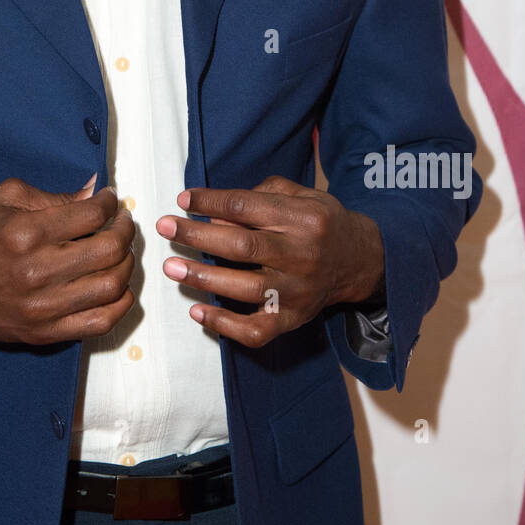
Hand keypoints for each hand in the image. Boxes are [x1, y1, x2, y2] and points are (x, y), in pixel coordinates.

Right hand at [0, 176, 134, 343]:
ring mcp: (42, 308)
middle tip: (122, 222)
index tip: (110, 200)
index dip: (110, 203)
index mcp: (26, 234)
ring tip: (120, 250)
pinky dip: (120, 302)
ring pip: (111, 287)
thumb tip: (95, 193)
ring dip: (127, 264)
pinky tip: (117, 285)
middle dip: (125, 230)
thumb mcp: (5, 198)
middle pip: (109, 251)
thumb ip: (54, 196)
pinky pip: (100, 322)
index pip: (91, 215)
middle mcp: (36, 272)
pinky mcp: (44, 332)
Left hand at [156, 175, 384, 347]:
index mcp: (301, 217)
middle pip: (242, 246)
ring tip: (172, 267)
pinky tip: (198, 311)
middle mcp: (301, 254)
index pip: (248, 206)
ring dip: (204, 277)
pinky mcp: (293, 318)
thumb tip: (214, 212)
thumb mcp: (298, 195)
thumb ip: (259, 196)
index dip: (211, 202)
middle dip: (198, 235)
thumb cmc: (319, 221)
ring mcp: (297, 290)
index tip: (183, 200)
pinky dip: (225, 324)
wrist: (358, 260)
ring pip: (245, 288)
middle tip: (166, 228)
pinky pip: (257, 330)